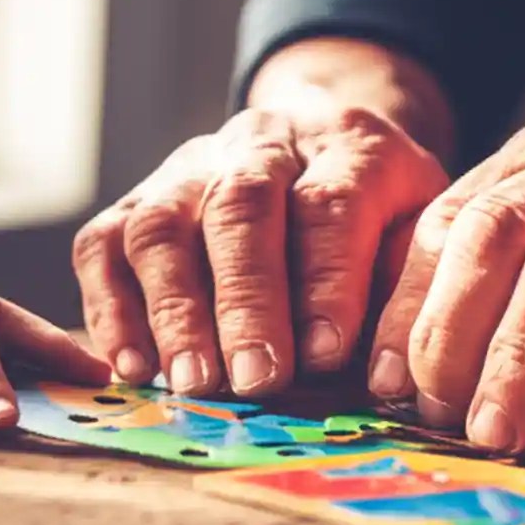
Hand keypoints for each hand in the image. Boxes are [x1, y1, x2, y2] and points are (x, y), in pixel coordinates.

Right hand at [74, 103, 447, 395]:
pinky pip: (104, 244)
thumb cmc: (379, 220)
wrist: (323, 147)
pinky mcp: (137, 197)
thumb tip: (386, 379)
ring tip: (193, 382)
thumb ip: (406, 294)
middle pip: (239, 207)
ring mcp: (189, 165)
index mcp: (349, 145)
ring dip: (174, 310)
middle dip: (246, 302)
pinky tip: (133, 366)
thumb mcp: (420, 237)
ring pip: (161, 224)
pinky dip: (111, 308)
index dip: (326, 282)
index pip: (330, 204)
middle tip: (255, 380)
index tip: (325, 354)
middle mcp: (261, 142)